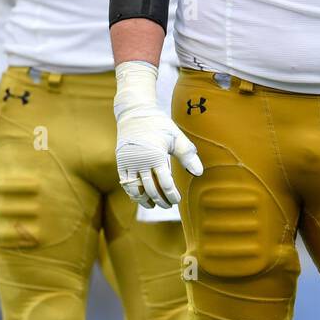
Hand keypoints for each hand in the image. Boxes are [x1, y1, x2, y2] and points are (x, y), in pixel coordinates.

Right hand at [114, 61, 201, 208]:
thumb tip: (199, 173)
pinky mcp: (121, 163)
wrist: (134, 113)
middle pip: (151, 189)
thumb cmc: (159, 124)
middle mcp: (140, 161)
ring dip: (145, 200)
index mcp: (156, 155)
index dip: (171, 195)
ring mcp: (129, 163)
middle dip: (161, 200)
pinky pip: (126, 184)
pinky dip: (133, 193)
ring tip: (154, 205)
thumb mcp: (176, 136)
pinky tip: (141, 198)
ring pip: (136, 189)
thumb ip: (188, 155)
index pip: (165, 182)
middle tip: (169, 205)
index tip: (177, 200)